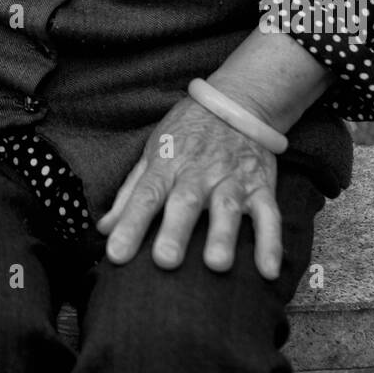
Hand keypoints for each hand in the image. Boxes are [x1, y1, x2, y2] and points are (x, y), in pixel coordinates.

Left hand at [97, 96, 281, 278]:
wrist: (235, 102)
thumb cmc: (186, 134)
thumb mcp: (153, 151)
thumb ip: (130, 192)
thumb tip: (103, 229)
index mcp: (167, 164)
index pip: (145, 195)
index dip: (130, 224)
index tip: (116, 254)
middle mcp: (198, 172)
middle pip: (185, 201)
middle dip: (175, 230)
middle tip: (165, 261)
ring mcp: (232, 178)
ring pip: (227, 206)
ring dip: (222, 235)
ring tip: (217, 265)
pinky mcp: (261, 186)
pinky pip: (269, 215)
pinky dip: (270, 242)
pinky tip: (268, 271)